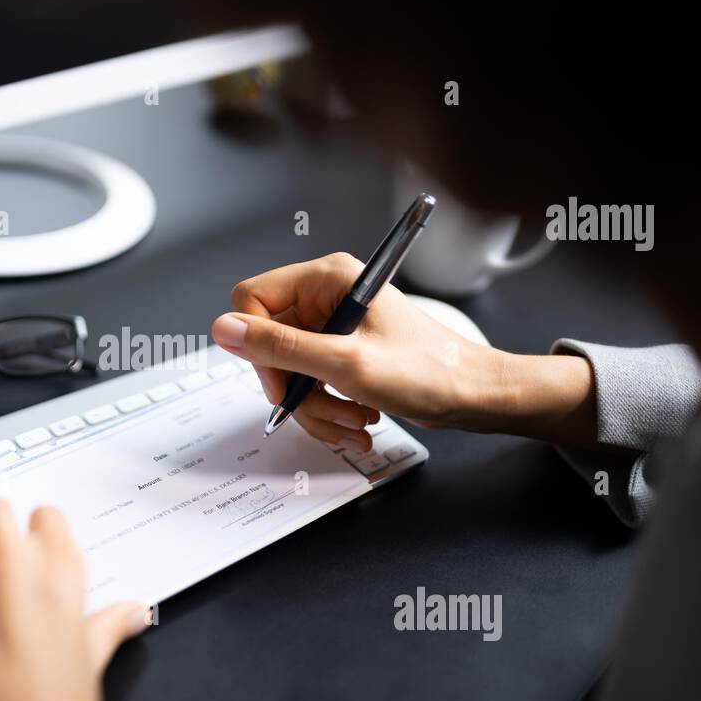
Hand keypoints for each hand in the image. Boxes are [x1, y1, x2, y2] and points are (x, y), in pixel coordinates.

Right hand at [211, 253, 596, 447]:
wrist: (477, 395)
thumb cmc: (430, 371)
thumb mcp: (345, 363)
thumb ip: (281, 347)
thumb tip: (224, 329)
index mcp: (327, 278)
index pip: (252, 300)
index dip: (258, 346)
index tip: (281, 381)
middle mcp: (327, 295)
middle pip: (272, 344)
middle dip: (297, 389)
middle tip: (326, 411)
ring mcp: (335, 325)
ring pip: (291, 371)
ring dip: (317, 406)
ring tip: (353, 422)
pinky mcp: (344, 351)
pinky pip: (312, 382)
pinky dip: (329, 408)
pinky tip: (358, 419)